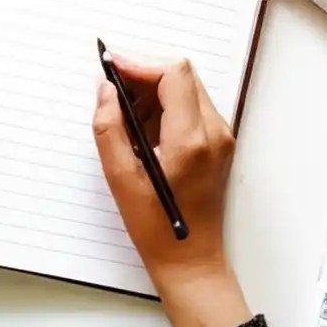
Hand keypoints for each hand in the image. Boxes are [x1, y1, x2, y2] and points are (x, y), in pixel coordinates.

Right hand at [92, 56, 250, 326]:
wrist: (192, 262)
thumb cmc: (158, 230)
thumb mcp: (121, 180)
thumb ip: (110, 129)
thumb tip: (106, 92)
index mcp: (192, 140)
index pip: (173, 76)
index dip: (139, 64)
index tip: (112, 67)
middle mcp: (214, 133)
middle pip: (182, 77)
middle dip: (144, 76)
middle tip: (112, 91)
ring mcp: (220, 137)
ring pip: (187, 89)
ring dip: (154, 91)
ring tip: (125, 117)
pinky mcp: (218, 144)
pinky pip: (192, 108)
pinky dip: (166, 107)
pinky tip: (143, 130)